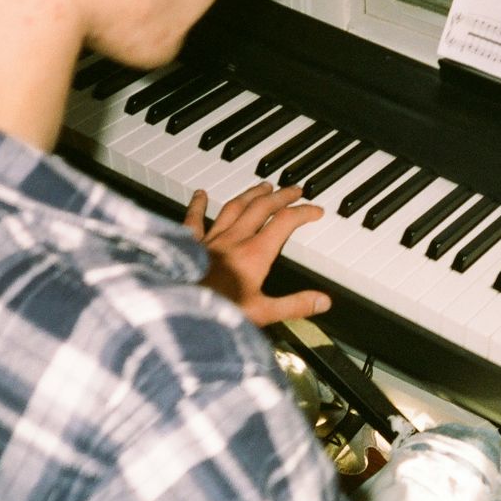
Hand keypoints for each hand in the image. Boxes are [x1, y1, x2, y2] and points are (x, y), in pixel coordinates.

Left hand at [183, 183, 331, 326]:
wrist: (176, 310)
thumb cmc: (216, 313)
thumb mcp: (262, 314)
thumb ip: (294, 305)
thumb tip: (323, 301)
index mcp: (254, 254)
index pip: (284, 223)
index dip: (303, 213)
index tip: (315, 210)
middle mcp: (233, 240)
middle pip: (261, 208)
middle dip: (281, 196)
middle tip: (294, 189)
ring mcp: (210, 240)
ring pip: (233, 208)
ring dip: (251, 194)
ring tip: (262, 186)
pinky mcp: (188, 245)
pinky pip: (194, 219)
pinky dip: (198, 205)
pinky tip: (200, 194)